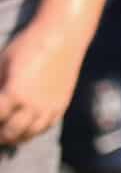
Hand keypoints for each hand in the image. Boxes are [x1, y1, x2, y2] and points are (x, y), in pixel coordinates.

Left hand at [0, 19, 85, 145]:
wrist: (63, 35)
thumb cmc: (28, 45)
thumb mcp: (2, 64)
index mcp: (14, 94)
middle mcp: (33, 105)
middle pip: (10, 132)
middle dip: (0, 134)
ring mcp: (50, 106)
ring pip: (29, 134)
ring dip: (15, 137)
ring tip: (6, 134)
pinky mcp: (62, 103)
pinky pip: (46, 126)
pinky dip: (33, 131)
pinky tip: (25, 128)